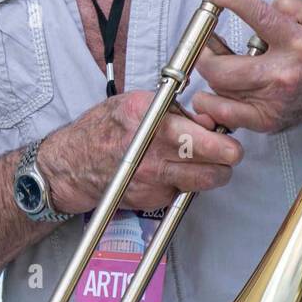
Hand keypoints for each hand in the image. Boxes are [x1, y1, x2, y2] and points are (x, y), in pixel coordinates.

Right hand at [37, 90, 242, 213]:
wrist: (71, 166)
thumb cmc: (102, 129)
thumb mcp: (135, 103)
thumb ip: (174, 110)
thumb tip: (209, 119)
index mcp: (147, 117)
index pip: (198, 133)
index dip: (220, 136)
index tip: (227, 134)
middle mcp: (151, 150)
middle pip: (211, 161)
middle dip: (227, 156)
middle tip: (230, 152)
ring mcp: (151, 178)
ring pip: (205, 181)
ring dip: (215, 173)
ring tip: (212, 162)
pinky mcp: (151, 199)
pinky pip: (184, 191)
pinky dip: (188, 182)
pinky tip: (177, 171)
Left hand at [191, 0, 301, 134]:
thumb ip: (290, 3)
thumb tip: (263, 3)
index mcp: (301, 46)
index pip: (261, 17)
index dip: (232, 0)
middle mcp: (285, 75)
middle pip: (223, 67)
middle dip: (205, 51)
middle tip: (203, 39)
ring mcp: (273, 102)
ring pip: (219, 87)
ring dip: (210, 71)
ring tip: (214, 58)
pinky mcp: (265, 120)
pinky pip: (224, 113)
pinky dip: (210, 101)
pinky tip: (212, 89)